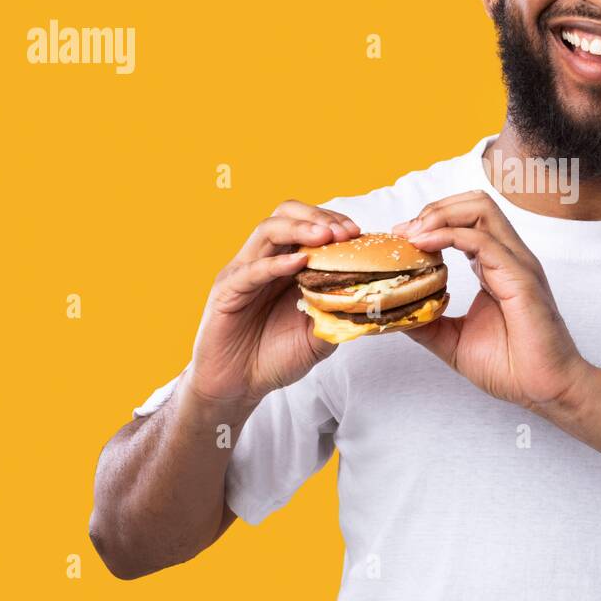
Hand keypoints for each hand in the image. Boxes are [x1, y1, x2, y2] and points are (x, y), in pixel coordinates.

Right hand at [187, 201, 360, 405]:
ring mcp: (243, 272)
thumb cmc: (275, 357)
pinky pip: (250, 270)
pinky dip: (276, 263)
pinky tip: (298, 262)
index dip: (334, 222)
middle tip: (344, 231)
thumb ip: (340, 313)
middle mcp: (264, 260)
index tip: (359, 233)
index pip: (309, 224)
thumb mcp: (319, 334)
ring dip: (299, 228)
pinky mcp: (226, 291)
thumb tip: (373, 298)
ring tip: (325, 236)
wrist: (238, 386)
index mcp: (287, 264)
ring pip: (267, 231)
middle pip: (286, 214)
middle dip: (318, 217)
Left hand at [392, 190, 593, 409]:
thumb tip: (396, 313)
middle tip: (405, 231)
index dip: (432, 221)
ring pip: (481, 209)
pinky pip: (483, 241)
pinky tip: (425, 246)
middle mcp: (509, 258)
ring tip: (413, 234)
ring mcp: (517, 264)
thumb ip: (428, 322)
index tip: (402, 237)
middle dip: (435, 208)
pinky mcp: (520, 278)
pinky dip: (449, 235)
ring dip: (441, 215)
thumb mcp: (454, 341)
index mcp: (496, 266)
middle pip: (475, 203)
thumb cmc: (512, 367)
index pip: (468, 219)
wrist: (544, 390)